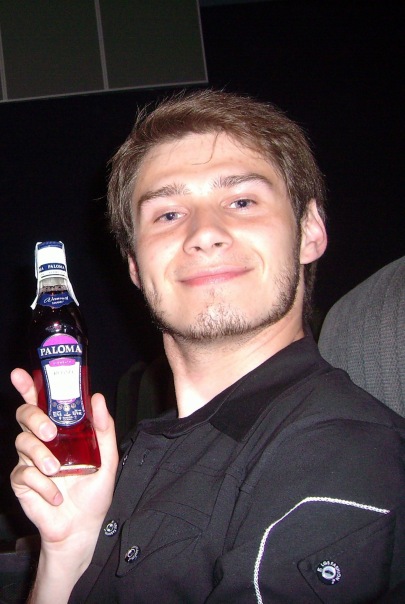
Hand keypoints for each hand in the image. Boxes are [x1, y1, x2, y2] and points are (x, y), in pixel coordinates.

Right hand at [10, 368, 118, 599]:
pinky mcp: (22, 482)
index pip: (41, 401)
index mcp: (61, 430)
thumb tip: (97, 398)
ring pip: (22, 442)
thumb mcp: (107, 457)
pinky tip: (56, 495)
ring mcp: (29, 460)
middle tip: (50, 431)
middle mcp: (42, 440)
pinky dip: (42, 484)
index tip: (19, 374)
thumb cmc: (94, 490)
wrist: (83, 526)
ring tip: (57, 470)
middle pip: (25, 415)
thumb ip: (103, 428)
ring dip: (40, 455)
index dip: (27, 385)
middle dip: (34, 418)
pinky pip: (23, 473)